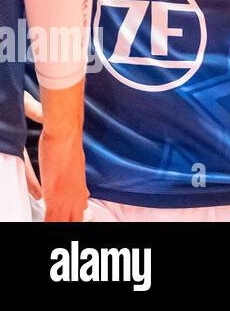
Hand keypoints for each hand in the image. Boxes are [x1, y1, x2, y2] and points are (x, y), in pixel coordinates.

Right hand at [24, 92, 86, 221]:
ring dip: (62, 224)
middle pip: (77, 214)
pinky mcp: (56, 194)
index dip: (79, 207)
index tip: (81, 212)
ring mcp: (67, 192)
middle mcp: (76, 187)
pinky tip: (46, 227)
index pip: (81, 199)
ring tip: (59, 229)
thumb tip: (38, 111)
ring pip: (67, 217)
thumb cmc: (61, 132)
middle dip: (73, 221)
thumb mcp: (62, 141)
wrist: (64, 129)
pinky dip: (51, 224)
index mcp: (78, 178)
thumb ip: (57, 142)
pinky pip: (54, 217)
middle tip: (71, 225)